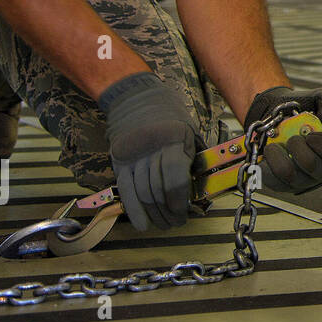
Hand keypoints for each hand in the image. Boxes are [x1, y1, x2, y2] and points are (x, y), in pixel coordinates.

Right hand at [100, 72, 197, 231]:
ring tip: (162, 223)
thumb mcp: (189, 132)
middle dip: (167, 212)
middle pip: (157, 189)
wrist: (136, 97)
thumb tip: (202, 188)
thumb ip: (193, 159)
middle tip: (175, 222)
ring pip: (141, 193)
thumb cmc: (169, 116)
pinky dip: (133, 209)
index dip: (179, 201)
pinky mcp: (119, 160)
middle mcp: (150, 148)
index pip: (175, 179)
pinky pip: (125, 190)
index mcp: (172, 140)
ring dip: (153, 213)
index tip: (184, 214)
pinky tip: (141, 223)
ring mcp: (132, 155)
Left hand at [245, 85, 321, 193]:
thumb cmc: (303, 106)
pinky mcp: (284, 185)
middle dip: (299, 149)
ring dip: (279, 156)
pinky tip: (269, 153)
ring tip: (275, 144)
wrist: (276, 113)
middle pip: (315, 168)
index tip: (311, 135)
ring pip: (291, 176)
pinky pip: (274, 182)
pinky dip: (267, 165)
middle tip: (292, 137)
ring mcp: (305, 179)